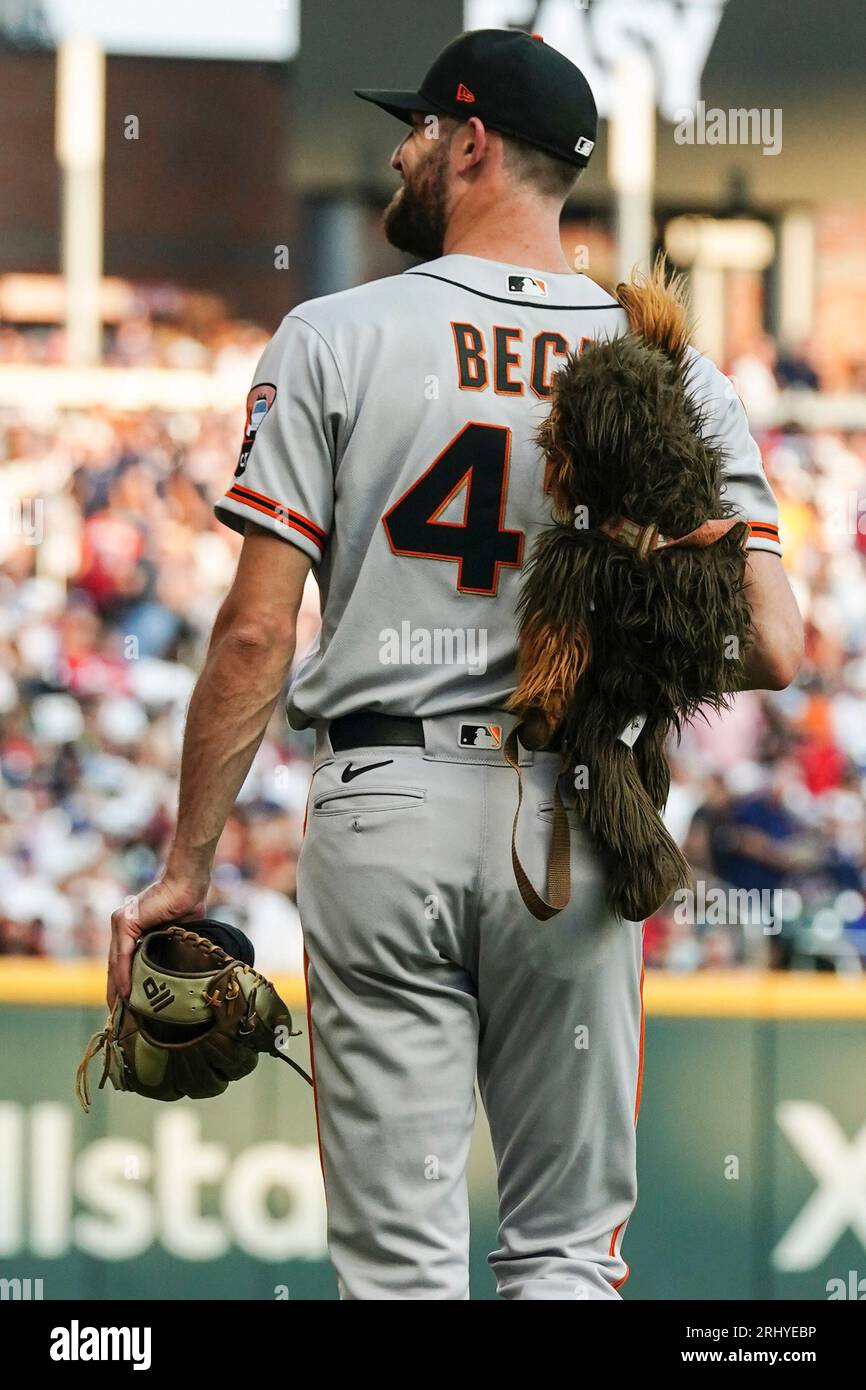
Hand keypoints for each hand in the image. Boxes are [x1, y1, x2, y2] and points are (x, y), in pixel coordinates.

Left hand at [108, 874, 207, 1007]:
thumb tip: (177, 973)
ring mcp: (121, 923)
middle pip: (114, 965)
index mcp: (132, 928)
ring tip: (120, 1012)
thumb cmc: (188, 904)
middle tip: (120, 1018)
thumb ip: (168, 948)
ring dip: (116, 988)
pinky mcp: (126, 922)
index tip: (128, 1006)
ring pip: (115, 963)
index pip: (122, 961)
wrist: (189, 884)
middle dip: (115, 992)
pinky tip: (126, 993)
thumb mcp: (175, 934)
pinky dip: (123, 975)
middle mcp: (121, 925)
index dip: (123, 983)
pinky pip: (122, 955)